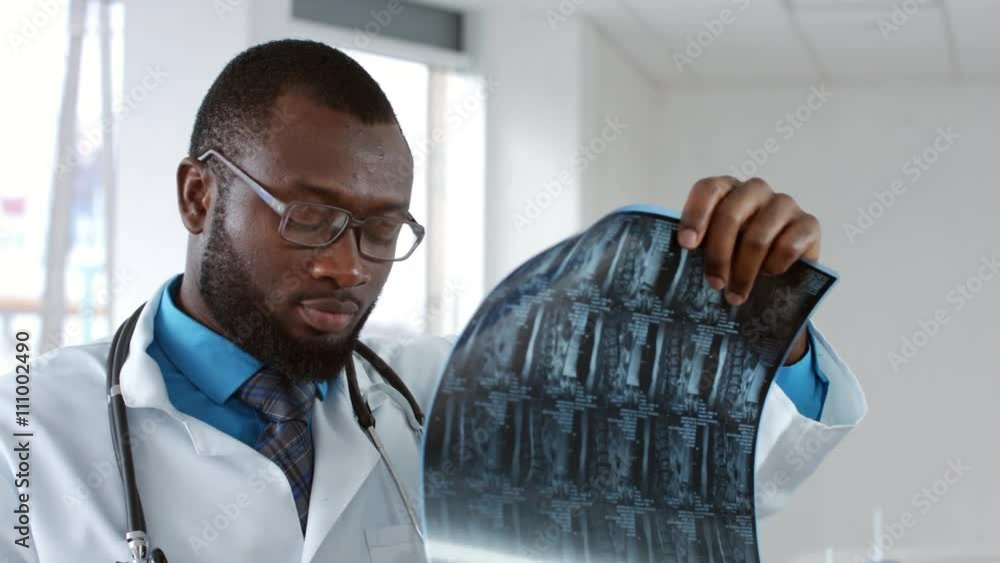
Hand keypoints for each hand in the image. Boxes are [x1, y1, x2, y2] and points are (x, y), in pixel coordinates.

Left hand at [677, 176, 820, 362]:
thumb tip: (654, 264)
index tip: (686, 246)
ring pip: (759, 234)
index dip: (695, 215)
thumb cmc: (733, 259)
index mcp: (726, 190)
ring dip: (745, 270)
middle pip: (731, 213)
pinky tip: (770, 277)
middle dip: (718, 254)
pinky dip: (776, 265)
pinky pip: (789, 243)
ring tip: (736, 295)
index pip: (707, 189)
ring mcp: (784, 204)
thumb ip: (693, 246)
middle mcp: (755, 190)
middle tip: (713, 284)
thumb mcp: (710, 249)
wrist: (777, 276)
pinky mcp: (809, 224)